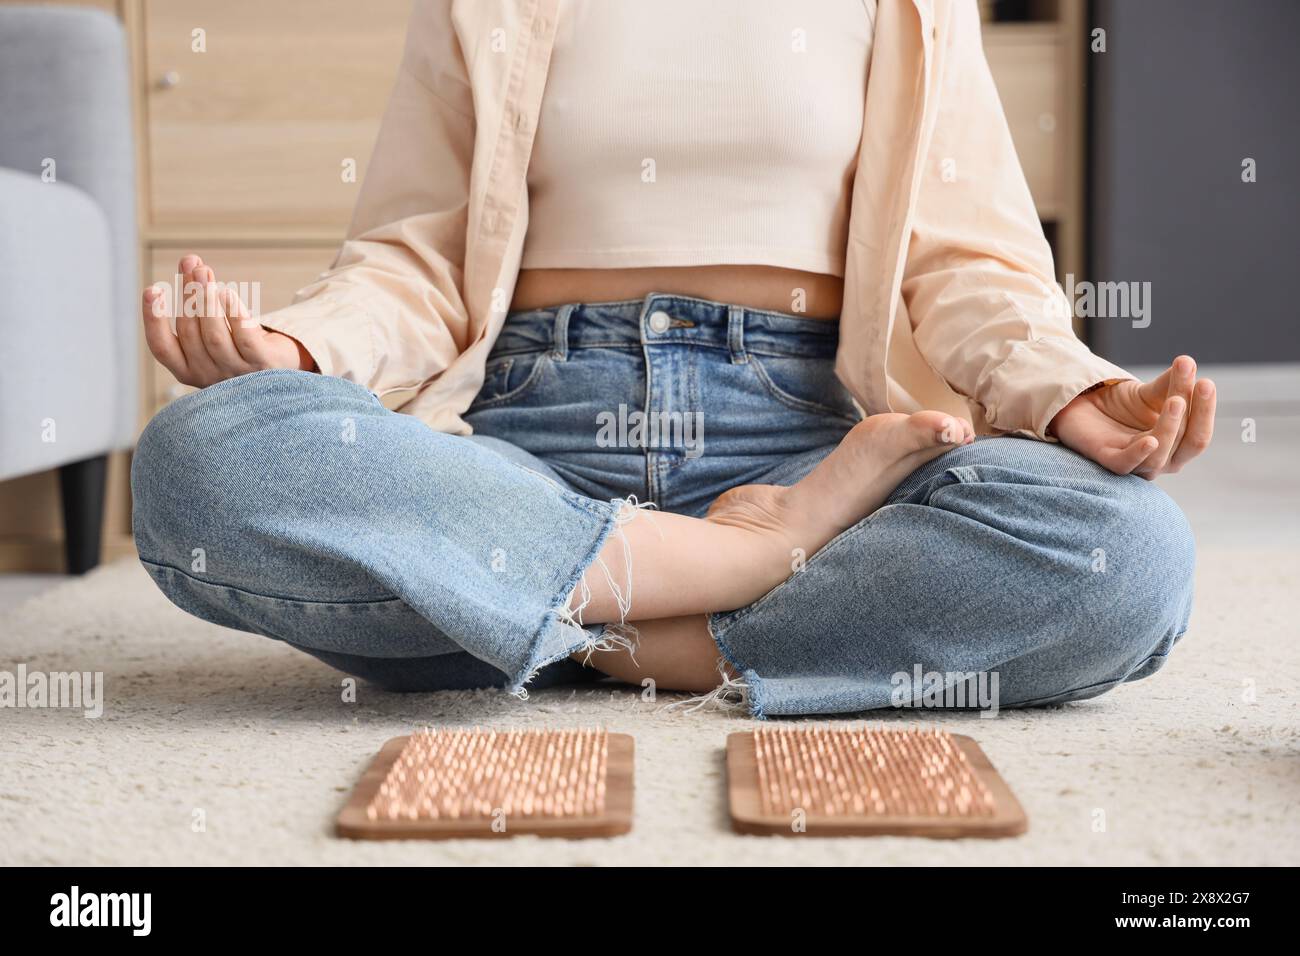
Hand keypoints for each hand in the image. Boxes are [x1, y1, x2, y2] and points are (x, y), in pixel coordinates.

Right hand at [142, 254, 314, 387]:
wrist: (281, 365)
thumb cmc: (238, 343)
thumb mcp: (212, 328)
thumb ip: (197, 302)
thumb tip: (191, 262)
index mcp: (187, 369)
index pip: (161, 348)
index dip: (153, 320)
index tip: (151, 290)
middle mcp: (208, 376)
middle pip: (190, 334)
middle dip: (188, 294)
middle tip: (190, 264)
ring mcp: (236, 374)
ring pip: (214, 337)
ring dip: (206, 301)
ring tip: (205, 272)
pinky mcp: (262, 365)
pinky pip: (244, 337)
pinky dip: (233, 312)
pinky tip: (228, 292)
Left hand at [1049, 355, 1215, 478]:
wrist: (1082, 406)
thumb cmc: (1121, 405)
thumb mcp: (1150, 393)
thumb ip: (1171, 383)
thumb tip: (1188, 362)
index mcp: (1177, 445)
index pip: (1199, 433)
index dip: (1205, 409)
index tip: (1206, 382)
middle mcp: (1162, 460)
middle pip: (1188, 443)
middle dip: (1195, 414)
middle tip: (1199, 384)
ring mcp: (1136, 464)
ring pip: (1160, 455)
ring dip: (1170, 427)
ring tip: (1176, 400)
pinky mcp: (1108, 460)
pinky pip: (1127, 464)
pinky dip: (1139, 454)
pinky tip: (1151, 440)